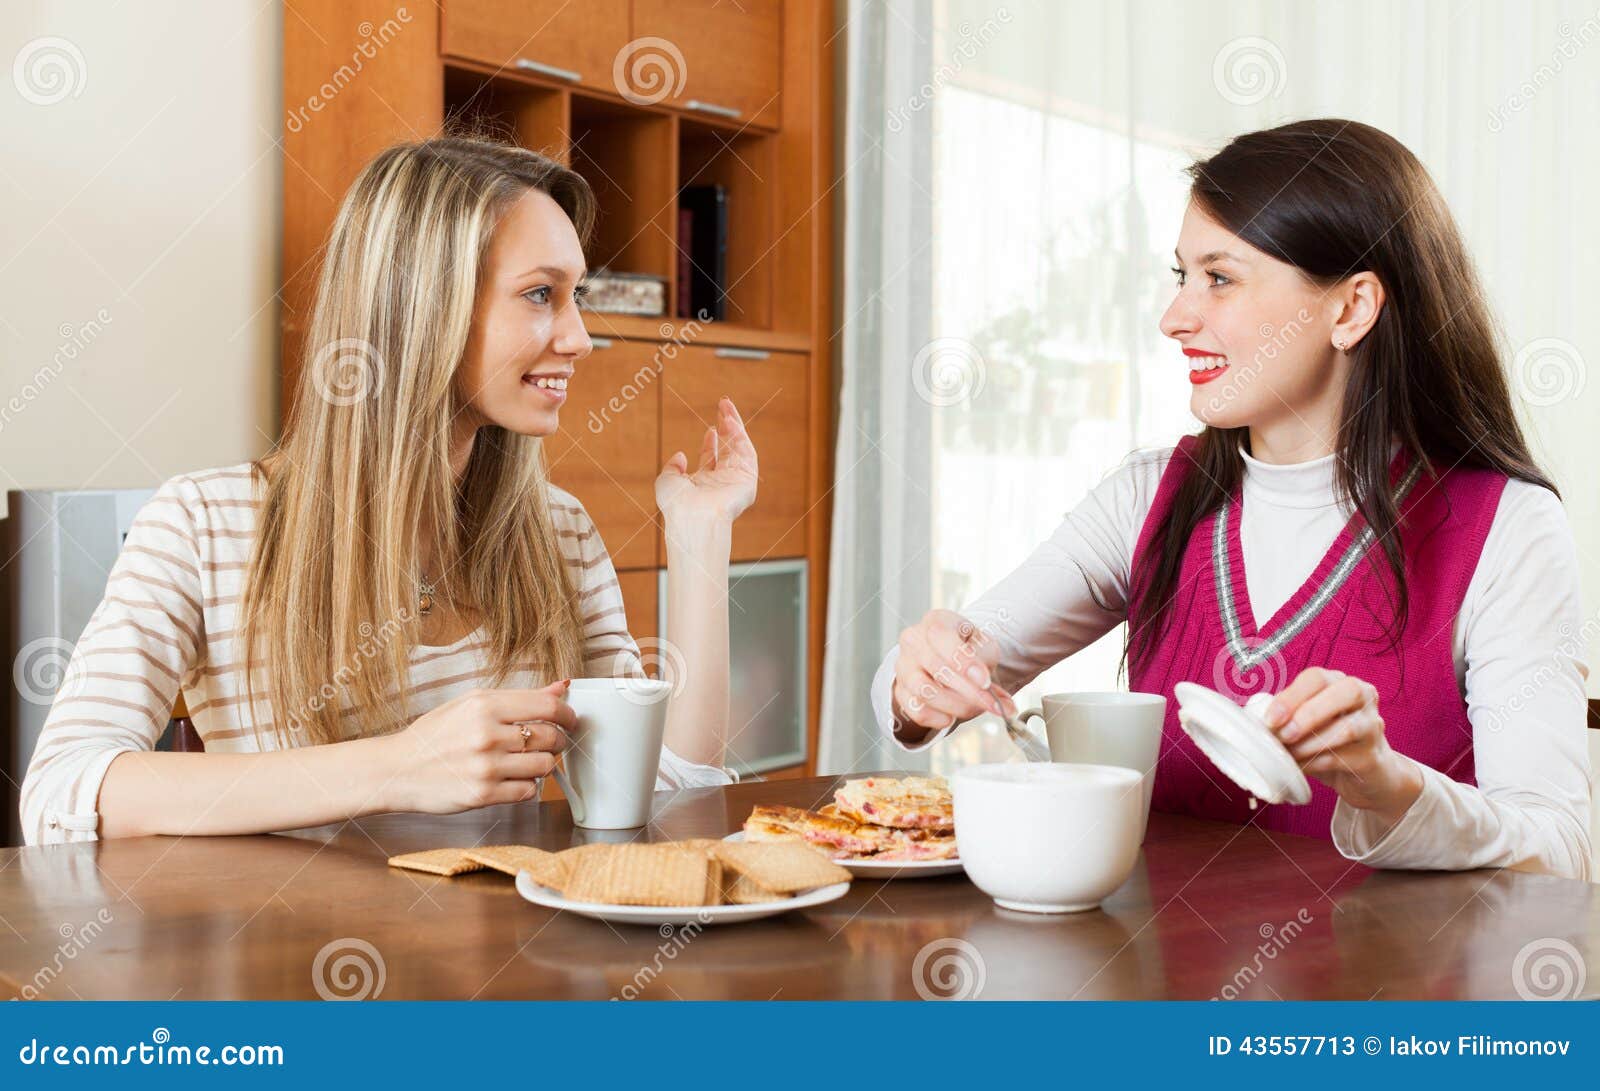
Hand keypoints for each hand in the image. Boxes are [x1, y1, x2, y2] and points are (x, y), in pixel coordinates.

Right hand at [377, 680, 575, 814]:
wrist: (397, 770)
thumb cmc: (434, 735)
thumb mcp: (471, 704)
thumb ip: (519, 698)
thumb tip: (561, 687)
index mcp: (485, 705)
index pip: (548, 706)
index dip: (568, 714)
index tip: (570, 720)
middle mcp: (487, 734)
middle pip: (551, 737)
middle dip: (558, 741)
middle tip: (550, 742)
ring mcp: (486, 766)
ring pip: (544, 766)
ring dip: (543, 764)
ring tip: (527, 761)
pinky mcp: (483, 795)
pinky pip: (528, 791)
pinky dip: (527, 786)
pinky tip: (513, 779)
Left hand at [655, 396, 757, 530]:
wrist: (693, 517)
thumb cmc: (677, 505)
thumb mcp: (666, 481)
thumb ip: (672, 468)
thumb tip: (680, 456)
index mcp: (703, 484)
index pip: (711, 458)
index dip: (711, 442)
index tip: (710, 428)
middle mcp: (721, 482)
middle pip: (727, 448)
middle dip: (726, 427)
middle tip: (723, 406)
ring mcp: (736, 480)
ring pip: (738, 447)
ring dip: (734, 426)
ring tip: (726, 406)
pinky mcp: (747, 479)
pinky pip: (746, 452)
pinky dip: (740, 435)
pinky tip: (730, 420)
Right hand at [891, 609, 1013, 730]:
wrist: (946, 658)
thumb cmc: (966, 648)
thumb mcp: (983, 646)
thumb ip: (990, 669)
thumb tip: (1003, 704)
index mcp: (935, 621)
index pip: (941, 636)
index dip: (963, 660)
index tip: (985, 682)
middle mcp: (913, 640)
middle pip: (935, 666)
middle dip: (968, 691)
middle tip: (990, 704)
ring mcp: (903, 666)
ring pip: (924, 691)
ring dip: (954, 706)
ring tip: (974, 709)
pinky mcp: (900, 690)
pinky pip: (916, 710)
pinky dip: (938, 718)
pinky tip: (951, 717)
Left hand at [1263, 667, 1422, 820]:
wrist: (1367, 773)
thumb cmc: (1329, 740)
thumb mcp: (1307, 722)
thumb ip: (1287, 715)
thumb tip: (1255, 720)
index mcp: (1339, 682)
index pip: (1317, 677)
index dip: (1291, 696)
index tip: (1270, 719)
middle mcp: (1363, 699)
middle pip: (1345, 692)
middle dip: (1309, 713)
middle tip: (1283, 734)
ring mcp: (1372, 727)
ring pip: (1347, 728)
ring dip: (1311, 743)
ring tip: (1290, 754)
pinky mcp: (1373, 757)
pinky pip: (1344, 758)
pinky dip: (1316, 764)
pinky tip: (1301, 768)